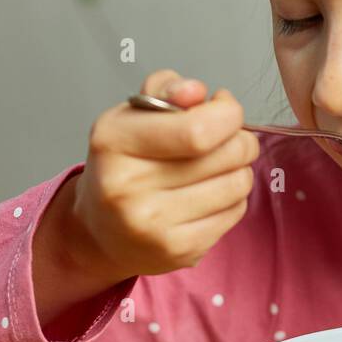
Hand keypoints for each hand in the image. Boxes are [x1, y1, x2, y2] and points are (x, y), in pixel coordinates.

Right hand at [70, 69, 260, 279]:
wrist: (101, 229)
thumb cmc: (125, 162)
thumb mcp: (134, 114)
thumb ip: (167, 90)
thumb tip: (196, 91)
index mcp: (114, 141)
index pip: (199, 129)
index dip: (228, 114)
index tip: (225, 109)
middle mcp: (126, 186)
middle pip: (227, 155)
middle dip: (240, 139)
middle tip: (229, 138)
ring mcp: (152, 225)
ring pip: (238, 184)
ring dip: (238, 169)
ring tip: (217, 166)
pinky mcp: (176, 251)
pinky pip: (235, 213)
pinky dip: (232, 198)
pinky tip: (210, 194)